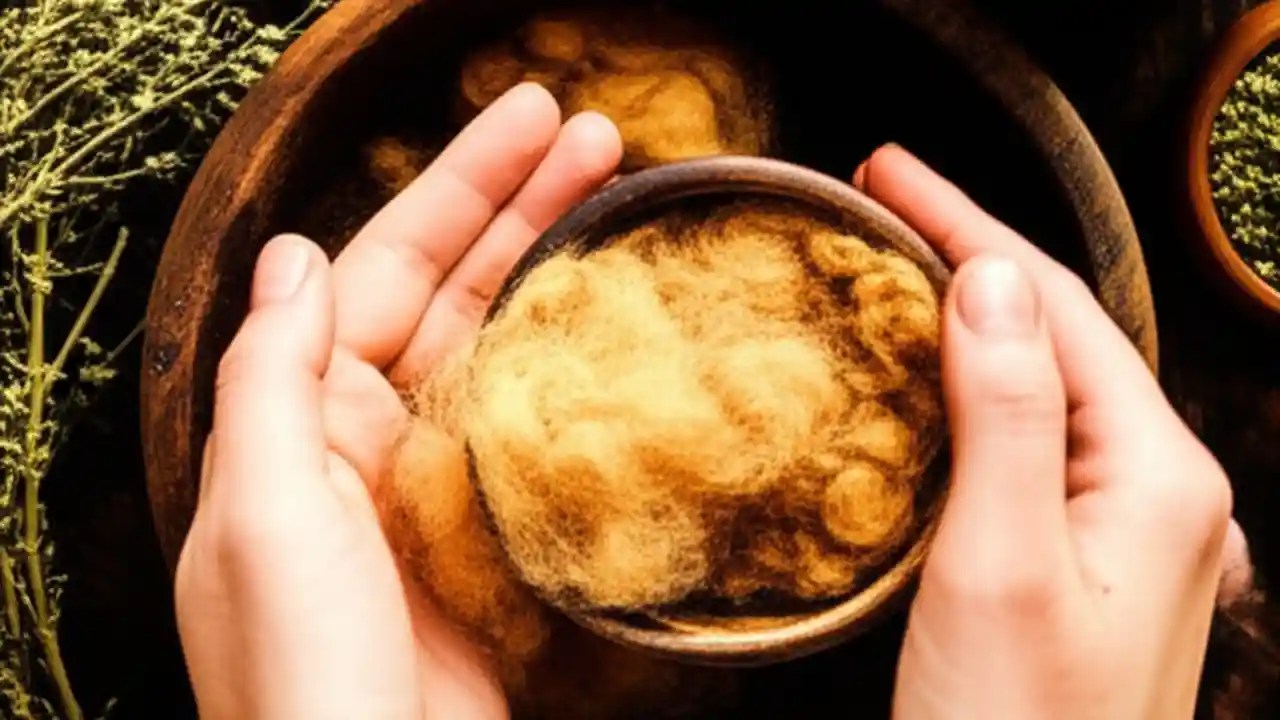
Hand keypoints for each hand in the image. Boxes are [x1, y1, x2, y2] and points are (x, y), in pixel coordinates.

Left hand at [174, 84, 621, 719]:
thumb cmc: (301, 671)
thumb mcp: (264, 512)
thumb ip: (273, 376)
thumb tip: (290, 253)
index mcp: (303, 419)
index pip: (384, 268)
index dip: (456, 186)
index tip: (528, 120)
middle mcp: (368, 439)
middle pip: (452, 293)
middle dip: (518, 208)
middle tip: (597, 138)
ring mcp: (438, 484)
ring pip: (501, 349)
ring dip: (553, 273)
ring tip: (618, 200)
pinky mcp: (495, 534)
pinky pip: (537, 427)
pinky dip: (574, 369)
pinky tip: (616, 327)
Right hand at [853, 146, 1247, 718]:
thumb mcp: (1002, 567)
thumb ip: (1007, 415)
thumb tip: (987, 279)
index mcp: (1163, 477)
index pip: (1056, 308)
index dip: (966, 227)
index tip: (886, 175)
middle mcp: (1164, 493)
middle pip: (1057, 337)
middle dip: (967, 259)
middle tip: (879, 202)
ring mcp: (1130, 530)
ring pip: (1043, 389)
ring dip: (969, 322)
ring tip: (895, 268)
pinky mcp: (1086, 563)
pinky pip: (1033, 444)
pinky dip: (975, 394)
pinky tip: (933, 380)